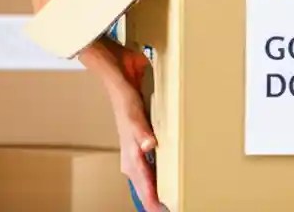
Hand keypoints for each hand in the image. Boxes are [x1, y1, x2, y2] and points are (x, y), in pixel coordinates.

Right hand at [113, 90, 163, 210]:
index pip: (145, 191)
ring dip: (157, 197)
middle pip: (145, 194)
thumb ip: (142, 132)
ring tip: (171, 205)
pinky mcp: (139, 157)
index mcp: (131, 160)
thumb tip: (149, 145)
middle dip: (158, 205)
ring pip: (147, 187)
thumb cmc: (127, 106)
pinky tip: (167, 186)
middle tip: (173, 210)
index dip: (155, 205)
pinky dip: (158, 185)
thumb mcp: (135, 118)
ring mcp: (135, 162)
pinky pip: (149, 178)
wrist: (119, 94)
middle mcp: (132, 165)